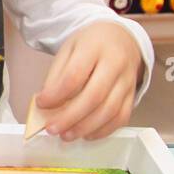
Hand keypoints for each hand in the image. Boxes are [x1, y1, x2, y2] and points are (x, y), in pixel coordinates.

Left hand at [34, 21, 142, 140]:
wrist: (120, 37)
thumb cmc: (90, 45)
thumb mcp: (69, 49)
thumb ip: (57, 75)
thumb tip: (46, 104)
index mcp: (94, 47)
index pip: (75, 75)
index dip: (57, 94)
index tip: (41, 103)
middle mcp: (115, 64)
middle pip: (94, 96)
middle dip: (70, 117)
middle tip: (52, 129)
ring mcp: (127, 80)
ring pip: (109, 110)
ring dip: (86, 127)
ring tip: (66, 135)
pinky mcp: (133, 94)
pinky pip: (121, 117)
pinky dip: (103, 130)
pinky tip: (87, 135)